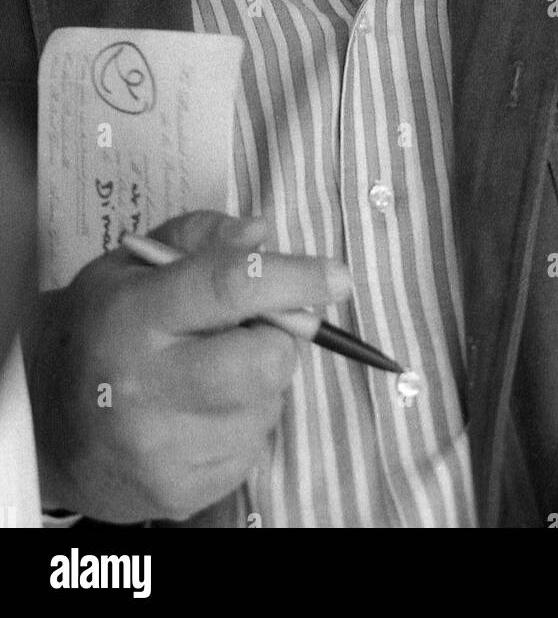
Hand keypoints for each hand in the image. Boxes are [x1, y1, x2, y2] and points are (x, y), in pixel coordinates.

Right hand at [27, 211, 351, 522]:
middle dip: (278, 337)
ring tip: (211, 372)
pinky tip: (200, 412)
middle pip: (265, 361)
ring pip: (267, 405)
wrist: (52, 427)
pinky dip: (242, 423)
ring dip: (259, 383)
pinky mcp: (181, 491)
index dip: (293, 278)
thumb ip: (200, 238)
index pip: (229, 288)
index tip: (336, 276)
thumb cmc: (104, 329)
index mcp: (135, 315)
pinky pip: (252, 447)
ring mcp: (163, 448)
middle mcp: (146, 386)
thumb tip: (262, 235)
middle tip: (250, 328)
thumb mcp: (132, 265)